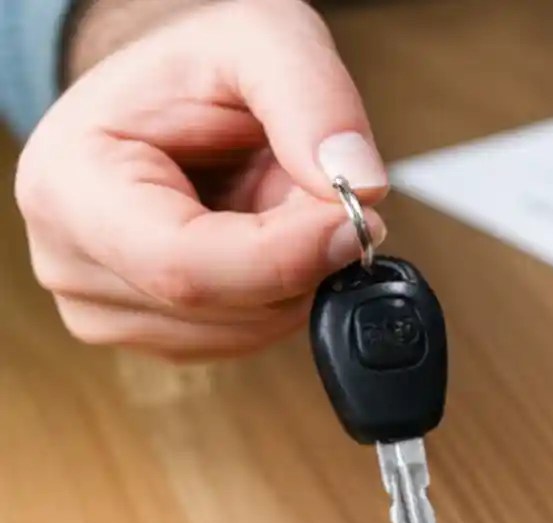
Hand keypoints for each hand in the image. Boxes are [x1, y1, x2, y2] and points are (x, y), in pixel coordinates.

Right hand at [15, 0, 387, 360]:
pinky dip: (284, 290)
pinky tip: (266, 231)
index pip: (186, 267)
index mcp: (71, 188)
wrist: (164, 94)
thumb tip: (360, 187)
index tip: (358, 220)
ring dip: (299, 272)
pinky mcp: (155, 333)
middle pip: (228, 308)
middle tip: (325, 191)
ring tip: (277, 196)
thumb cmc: (196, 66)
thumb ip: (314, 101)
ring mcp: (109, 311)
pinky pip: (250, 335)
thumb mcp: (262, 38)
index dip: (288, 256)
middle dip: (304, 256)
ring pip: (251, 329)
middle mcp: (72, 264)